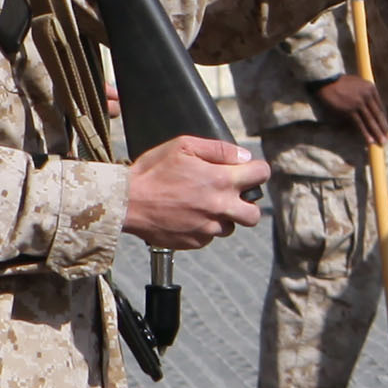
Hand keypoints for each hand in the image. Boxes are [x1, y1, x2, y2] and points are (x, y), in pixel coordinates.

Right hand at [118, 131, 267, 251]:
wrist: (126, 203)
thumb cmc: (152, 172)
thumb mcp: (183, 146)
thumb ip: (218, 149)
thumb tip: (243, 155)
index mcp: (221, 180)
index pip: (261, 175)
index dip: (257, 170)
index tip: (249, 171)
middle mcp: (220, 207)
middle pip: (254, 214)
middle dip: (246, 204)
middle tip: (230, 195)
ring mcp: (208, 228)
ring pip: (230, 227)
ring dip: (223, 217)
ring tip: (201, 205)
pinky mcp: (195, 241)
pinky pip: (209, 236)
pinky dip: (203, 227)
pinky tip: (187, 215)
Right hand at [314, 73, 382, 144]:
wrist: (327, 81)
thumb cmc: (340, 83)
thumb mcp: (358, 83)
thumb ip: (366, 93)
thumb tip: (370, 107)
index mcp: (371, 88)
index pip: (380, 107)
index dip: (383, 119)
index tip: (385, 127)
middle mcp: (368, 95)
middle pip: (378, 115)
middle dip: (383, 128)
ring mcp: (359, 103)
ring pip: (370, 121)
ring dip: (377, 133)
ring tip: (382, 142)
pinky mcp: (350, 110)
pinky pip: (360, 124)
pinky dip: (365, 133)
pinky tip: (369, 141)